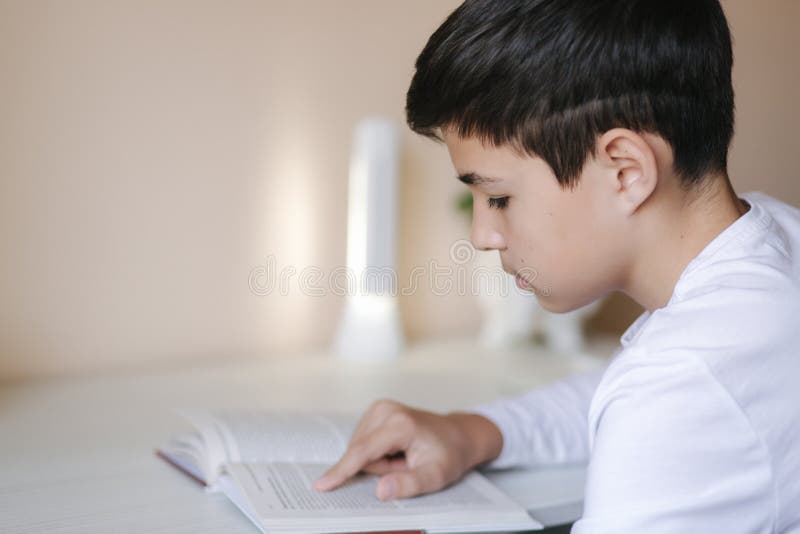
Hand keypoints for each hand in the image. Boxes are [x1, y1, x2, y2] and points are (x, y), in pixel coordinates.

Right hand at [313, 399, 502, 499]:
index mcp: (400, 424)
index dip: (341, 471)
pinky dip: (377, 452)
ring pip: (360, 449)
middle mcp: (386, 410)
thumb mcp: (435, 477)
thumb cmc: (448, 455)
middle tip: (406, 464)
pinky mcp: (376, 411)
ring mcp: (380, 407)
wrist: (458, 435)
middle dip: (379, 468)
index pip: (363, 452)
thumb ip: (408, 485)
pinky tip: (396, 449)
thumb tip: (380, 491)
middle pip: (361, 453)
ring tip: (403, 456)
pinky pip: (363, 443)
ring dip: (379, 461)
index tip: (321, 485)